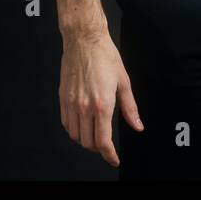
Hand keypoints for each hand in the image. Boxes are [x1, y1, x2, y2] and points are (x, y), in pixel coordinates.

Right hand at [59, 28, 141, 166]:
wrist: (84, 40)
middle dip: (99, 148)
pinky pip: (66, 123)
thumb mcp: (124, 82)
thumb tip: (137, 126)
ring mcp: (71, 103)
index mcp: (102, 104)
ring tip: (95, 135)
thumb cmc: (105, 56)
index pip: (103, 141)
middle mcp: (85, 107)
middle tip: (107, 145)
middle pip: (88, 142)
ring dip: (85, 140)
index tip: (114, 159)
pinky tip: (82, 124)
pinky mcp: (63, 98)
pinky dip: (74, 130)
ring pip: (75, 136)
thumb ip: (130, 108)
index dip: (109, 155)